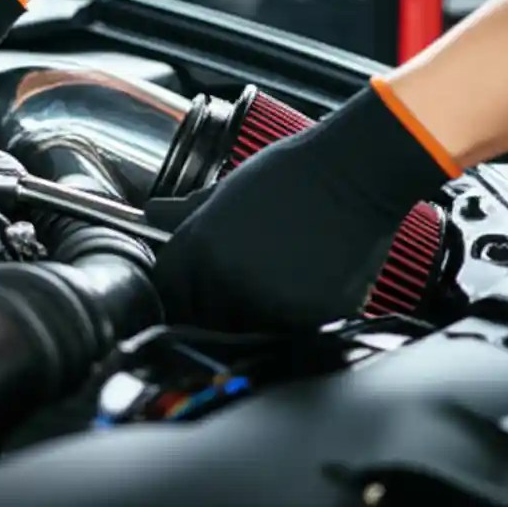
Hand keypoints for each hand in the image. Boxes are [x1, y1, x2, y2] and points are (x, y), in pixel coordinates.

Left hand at [152, 83, 451, 331]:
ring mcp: (270, 304)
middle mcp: (229, 282)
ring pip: (243, 330)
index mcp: (201, 250)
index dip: (175, 290)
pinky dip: (291, 321)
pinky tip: (301, 288)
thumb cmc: (292, 174)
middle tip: (242, 282)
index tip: (190, 287)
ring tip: (274, 281)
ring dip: (250, 318)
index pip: (166, 292)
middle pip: (201, 317)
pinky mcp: (310, 318)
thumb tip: (151, 213)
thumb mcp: (228, 188)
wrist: (356, 174)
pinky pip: (288, 333)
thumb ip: (186, 212)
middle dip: (213, 306)